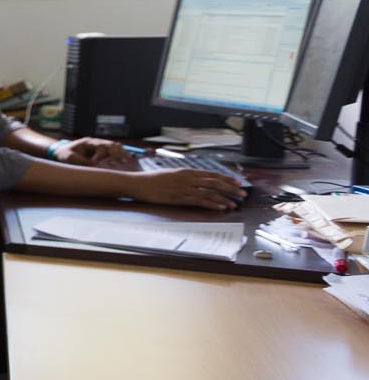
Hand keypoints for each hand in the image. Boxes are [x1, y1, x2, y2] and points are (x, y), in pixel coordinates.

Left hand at [57, 137, 137, 168]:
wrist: (64, 152)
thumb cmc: (65, 154)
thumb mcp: (68, 157)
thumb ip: (80, 161)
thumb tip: (94, 166)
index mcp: (88, 142)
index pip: (99, 146)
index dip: (100, 155)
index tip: (97, 164)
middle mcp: (97, 142)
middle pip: (110, 145)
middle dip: (116, 153)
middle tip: (120, 162)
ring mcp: (101, 146)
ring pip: (115, 147)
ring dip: (121, 153)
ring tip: (127, 160)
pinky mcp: (104, 152)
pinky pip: (116, 151)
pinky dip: (121, 155)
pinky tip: (128, 160)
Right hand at [129, 168, 245, 210]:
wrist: (137, 184)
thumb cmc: (150, 180)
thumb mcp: (169, 174)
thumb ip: (183, 177)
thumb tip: (193, 180)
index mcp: (186, 171)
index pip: (211, 174)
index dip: (226, 178)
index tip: (237, 182)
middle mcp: (188, 178)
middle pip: (215, 182)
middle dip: (231, 188)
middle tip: (243, 193)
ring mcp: (184, 188)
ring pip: (210, 192)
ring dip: (225, 198)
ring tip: (235, 203)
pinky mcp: (180, 198)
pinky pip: (200, 201)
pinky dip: (213, 204)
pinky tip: (221, 207)